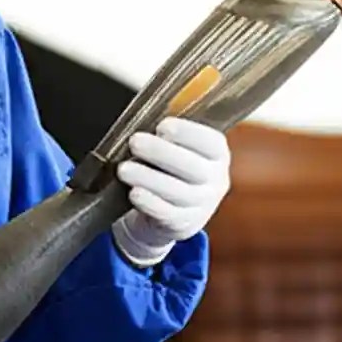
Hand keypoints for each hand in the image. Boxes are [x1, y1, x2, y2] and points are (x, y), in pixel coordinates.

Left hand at [111, 117, 231, 266]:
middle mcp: (216, 180)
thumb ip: (169, 135)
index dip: (188, 134)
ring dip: (148, 178)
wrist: (173, 212)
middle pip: (193, 167)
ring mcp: (202, 205)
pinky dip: (149, 202)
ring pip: (178, 192)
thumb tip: (144, 117)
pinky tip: (134, 193)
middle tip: (135, 142)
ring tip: (124, 169)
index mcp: (217, 155)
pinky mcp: (183, 224)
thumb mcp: (179, 149)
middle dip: (161, 153)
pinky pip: (167, 213)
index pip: (211, 143)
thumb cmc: (171, 168)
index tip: (163, 126)